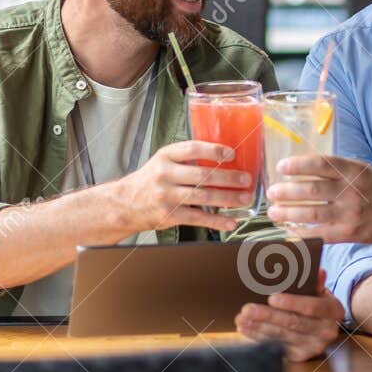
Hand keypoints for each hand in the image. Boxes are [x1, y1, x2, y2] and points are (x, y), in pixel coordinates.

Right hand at [116, 140, 253, 234]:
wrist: (124, 203)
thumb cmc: (149, 180)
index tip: (232, 154)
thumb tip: (222, 157)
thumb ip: (186, 158)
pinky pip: (197, 218)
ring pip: (203, 197)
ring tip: (244, 198)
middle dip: (228, 178)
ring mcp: (167, 196)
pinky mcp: (169, 214)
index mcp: (165, 156)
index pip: (193, 149)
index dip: (214, 151)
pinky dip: (216, 221)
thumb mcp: (163, 161)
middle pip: (202, 175)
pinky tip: (230, 221)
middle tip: (246, 179)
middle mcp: (165, 174)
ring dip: (228, 199)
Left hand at [235, 269, 344, 361]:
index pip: (312, 307)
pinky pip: (276, 346)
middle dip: (268, 316)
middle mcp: (326, 331)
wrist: (324, 327)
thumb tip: (315, 271)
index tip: (272, 298)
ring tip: (242, 318)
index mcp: (333, 311)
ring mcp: (313, 346)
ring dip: (258, 327)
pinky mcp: (299, 356)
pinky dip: (258, 337)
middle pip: (293, 323)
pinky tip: (246, 329)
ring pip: (282, 336)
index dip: (292, 303)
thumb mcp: (320, 291)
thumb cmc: (318, 303)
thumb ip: (315, 281)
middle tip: (248, 309)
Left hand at [265, 155, 371, 243]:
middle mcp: (351, 192)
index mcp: (354, 171)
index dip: (298, 165)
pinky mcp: (351, 234)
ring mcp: (351, 215)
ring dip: (288, 213)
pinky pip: (320, 235)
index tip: (281, 167)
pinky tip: (290, 230)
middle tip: (271, 193)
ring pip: (312, 214)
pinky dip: (302, 233)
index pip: (320, 165)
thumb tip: (301, 173)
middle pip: (311, 191)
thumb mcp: (362, 170)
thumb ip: (336, 172)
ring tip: (274, 212)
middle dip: (287, 192)